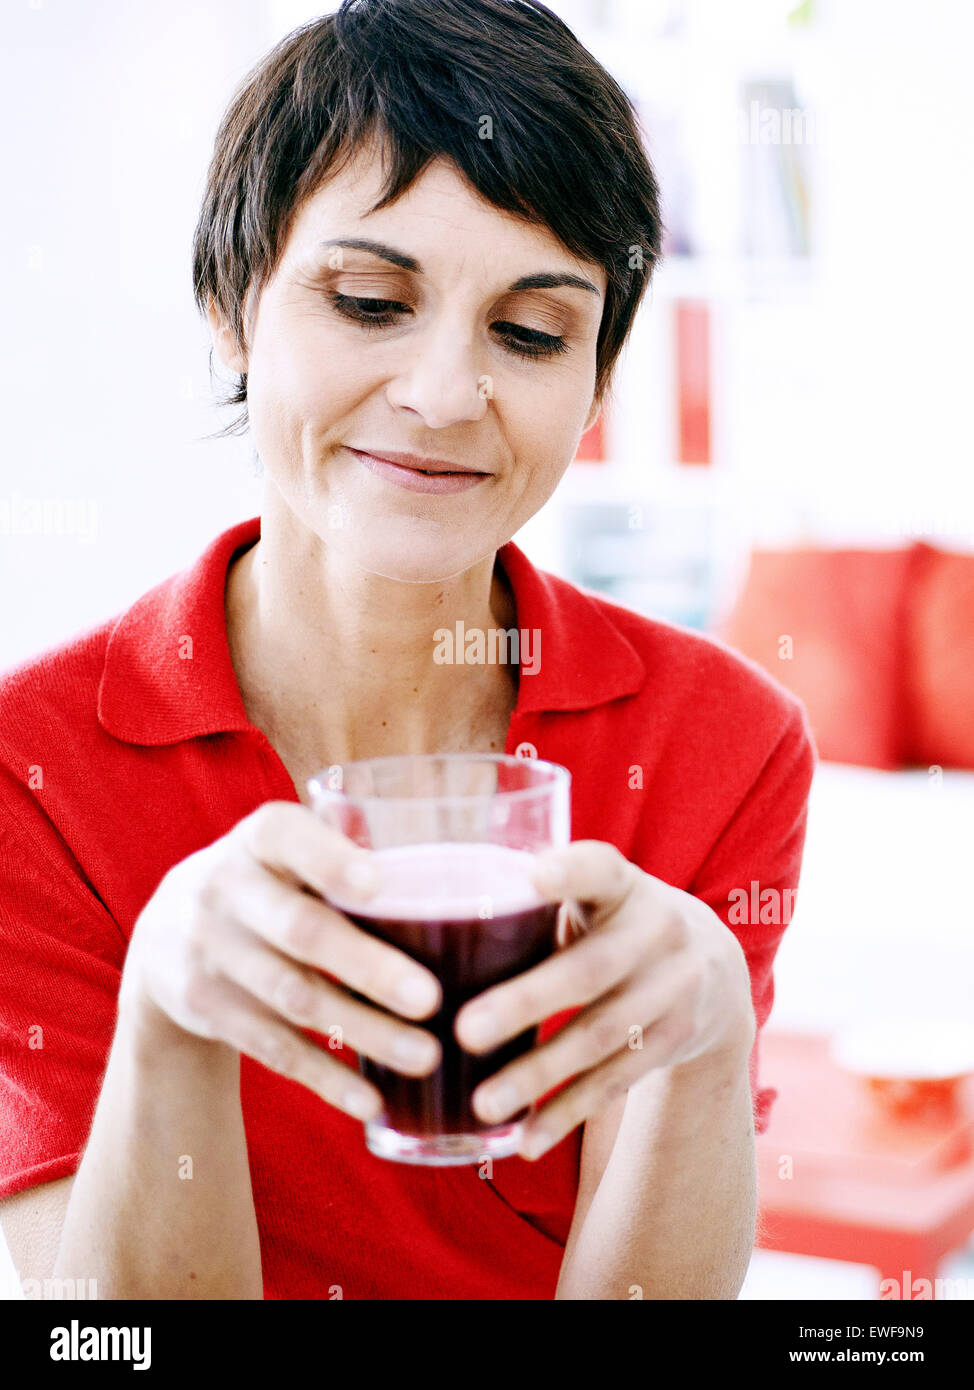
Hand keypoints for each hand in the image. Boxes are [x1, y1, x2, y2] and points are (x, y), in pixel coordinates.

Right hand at [119, 802, 441, 1120]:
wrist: (165, 934)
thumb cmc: (273, 882)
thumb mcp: (290, 851)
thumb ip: (350, 854)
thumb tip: (469, 873)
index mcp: (259, 836)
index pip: (289, 839)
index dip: (331, 862)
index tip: (380, 884)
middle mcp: (224, 888)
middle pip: (301, 931)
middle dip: (367, 968)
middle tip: (431, 999)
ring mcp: (207, 951)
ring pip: (293, 999)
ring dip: (363, 1032)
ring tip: (426, 1057)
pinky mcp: (203, 1008)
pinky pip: (271, 1048)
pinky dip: (324, 1077)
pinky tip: (371, 1099)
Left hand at [454, 840, 756, 1159]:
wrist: (713, 966)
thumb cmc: (611, 921)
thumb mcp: (593, 894)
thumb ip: (535, 900)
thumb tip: (432, 912)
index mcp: (623, 883)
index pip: (598, 868)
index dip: (568, 871)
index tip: (532, 877)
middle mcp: (657, 931)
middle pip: (589, 970)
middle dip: (526, 1002)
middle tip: (464, 1030)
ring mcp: (673, 989)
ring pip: (600, 1037)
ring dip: (539, 1073)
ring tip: (482, 1103)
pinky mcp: (674, 1040)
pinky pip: (615, 1081)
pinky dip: (567, 1112)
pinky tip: (525, 1139)